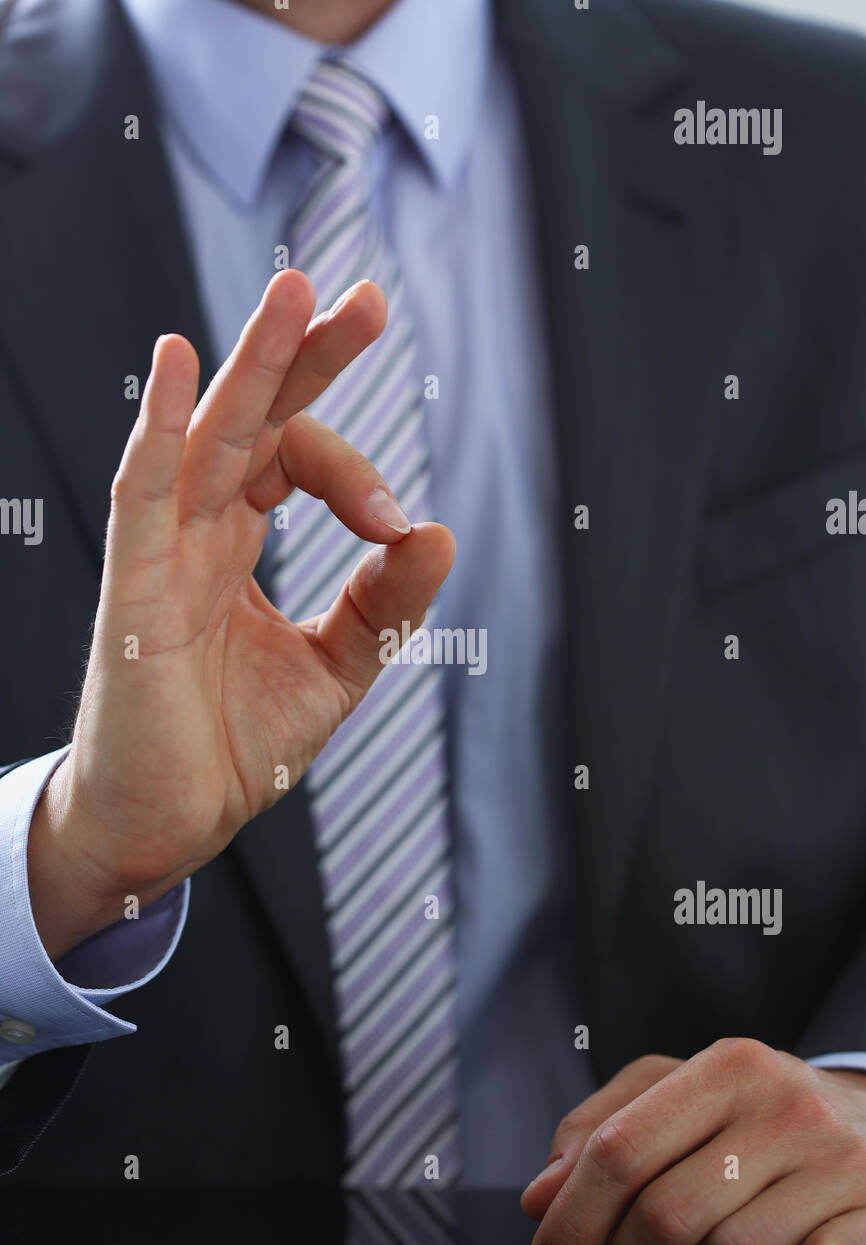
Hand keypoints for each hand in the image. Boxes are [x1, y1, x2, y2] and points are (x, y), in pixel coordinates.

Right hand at [29, 270, 453, 958]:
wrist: (171, 826)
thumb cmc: (233, 745)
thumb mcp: (335, 667)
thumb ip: (382, 603)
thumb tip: (441, 531)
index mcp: (235, 540)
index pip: (291, 457)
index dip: (352, 472)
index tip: (395, 525)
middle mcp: (196, 531)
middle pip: (250, 418)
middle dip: (302, 355)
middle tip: (358, 295)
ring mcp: (160, 555)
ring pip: (204, 437)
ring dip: (248, 364)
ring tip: (294, 293)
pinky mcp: (133, 594)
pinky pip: (139, 499)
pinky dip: (154, 433)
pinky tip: (172, 367)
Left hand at [521, 1039, 865, 1244]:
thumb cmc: (759, 1110)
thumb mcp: (680, 1090)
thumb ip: (601, 1128)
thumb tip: (542, 1195)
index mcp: (729, 1065)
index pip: (621, 1148)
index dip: (573, 1213)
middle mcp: (786, 1107)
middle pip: (665, 1214)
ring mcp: (837, 1165)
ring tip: (714, 1242)